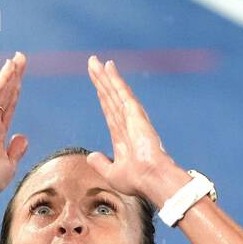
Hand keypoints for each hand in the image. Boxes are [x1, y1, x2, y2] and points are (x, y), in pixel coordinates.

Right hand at [0, 52, 28, 198]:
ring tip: (19, 58)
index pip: (8, 106)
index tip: (20, 80)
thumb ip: (15, 150)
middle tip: (22, 59)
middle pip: (5, 94)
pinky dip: (2, 78)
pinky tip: (10, 66)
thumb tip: (22, 137)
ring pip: (1, 89)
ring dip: (10, 73)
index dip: (15, 92)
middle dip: (14, 76)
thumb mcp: (8, 165)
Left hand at [86, 56, 185, 204]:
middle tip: (92, 63)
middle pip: (110, 97)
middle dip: (101, 80)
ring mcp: (131, 117)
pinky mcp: (135, 114)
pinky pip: (122, 92)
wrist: (150, 179)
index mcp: (122, 136)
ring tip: (95, 61)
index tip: (97, 84)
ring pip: (114, 91)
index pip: (109, 111)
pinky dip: (115, 79)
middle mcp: (126, 123)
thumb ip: (101, 164)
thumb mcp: (112, 174)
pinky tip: (108, 67)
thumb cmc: (137, 181)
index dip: (103, 96)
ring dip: (105, 76)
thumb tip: (92, 155)